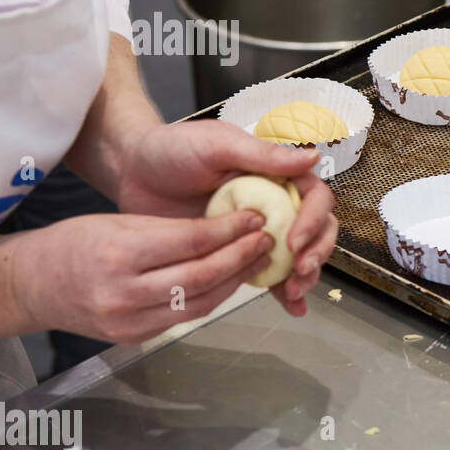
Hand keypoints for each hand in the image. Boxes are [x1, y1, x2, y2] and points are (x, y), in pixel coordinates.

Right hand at [10, 210, 274, 343]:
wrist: (34, 286)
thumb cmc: (75, 244)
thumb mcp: (117, 222)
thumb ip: (168, 230)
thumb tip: (225, 228)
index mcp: (118, 254)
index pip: (191, 243)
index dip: (230, 230)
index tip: (255, 219)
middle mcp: (124, 293)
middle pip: (202, 276)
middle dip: (241, 257)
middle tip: (266, 240)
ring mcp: (129, 322)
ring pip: (201, 303)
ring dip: (235, 281)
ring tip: (256, 260)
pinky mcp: (134, 338)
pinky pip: (185, 317)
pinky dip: (212, 298)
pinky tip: (229, 281)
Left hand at [115, 119, 337, 315]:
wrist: (133, 172)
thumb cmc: (172, 148)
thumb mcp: (218, 144)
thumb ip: (264, 155)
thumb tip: (313, 156)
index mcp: (277, 174)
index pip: (314, 197)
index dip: (312, 221)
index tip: (294, 240)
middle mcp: (275, 201)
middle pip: (317, 229)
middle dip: (315, 253)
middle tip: (300, 270)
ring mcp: (258, 229)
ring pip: (298, 255)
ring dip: (303, 276)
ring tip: (292, 292)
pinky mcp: (238, 251)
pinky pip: (267, 272)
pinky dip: (281, 291)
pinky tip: (289, 305)